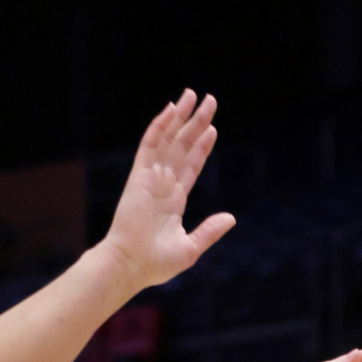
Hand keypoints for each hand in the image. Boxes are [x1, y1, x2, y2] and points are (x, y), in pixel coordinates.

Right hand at [101, 91, 234, 289]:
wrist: (130, 265)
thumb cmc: (155, 264)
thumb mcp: (191, 248)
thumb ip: (210, 231)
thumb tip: (231, 218)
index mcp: (174, 201)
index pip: (191, 166)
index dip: (201, 147)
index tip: (212, 129)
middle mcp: (162, 185)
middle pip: (182, 147)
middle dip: (195, 124)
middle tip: (209, 101)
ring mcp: (150, 178)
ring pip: (168, 140)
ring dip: (180, 118)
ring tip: (193, 95)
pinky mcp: (139, 175)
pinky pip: (150, 144)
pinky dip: (160, 126)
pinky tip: (171, 109)